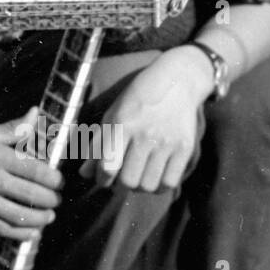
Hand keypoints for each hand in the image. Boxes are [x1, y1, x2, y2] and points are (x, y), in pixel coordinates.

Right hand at [0, 109, 61, 237]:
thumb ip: (12, 129)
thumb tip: (36, 113)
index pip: (35, 170)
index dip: (54, 178)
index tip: (59, 181)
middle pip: (32, 194)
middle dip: (51, 199)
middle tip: (56, 199)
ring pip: (21, 216)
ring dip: (41, 218)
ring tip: (49, 216)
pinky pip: (3, 229)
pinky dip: (22, 233)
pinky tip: (33, 231)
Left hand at [83, 46, 212, 190]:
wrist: (176, 82)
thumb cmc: (137, 99)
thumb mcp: (112, 115)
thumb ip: (97, 145)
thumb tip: (85, 174)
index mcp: (122, 124)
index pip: (107, 167)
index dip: (101, 180)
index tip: (103, 179)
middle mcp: (144, 134)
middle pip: (128, 181)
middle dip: (120, 186)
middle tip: (120, 180)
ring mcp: (166, 142)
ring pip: (148, 186)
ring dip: (140, 188)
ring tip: (138, 178)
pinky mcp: (185, 148)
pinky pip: (170, 183)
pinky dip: (160, 187)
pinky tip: (154, 177)